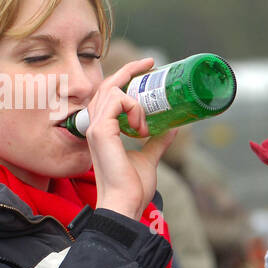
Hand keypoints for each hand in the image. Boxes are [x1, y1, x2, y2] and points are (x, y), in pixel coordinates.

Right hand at [56, 57, 175, 219]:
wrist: (126, 203)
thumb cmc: (132, 187)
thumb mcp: (148, 158)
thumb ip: (157, 142)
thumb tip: (172, 128)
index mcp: (104, 130)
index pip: (109, 94)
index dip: (125, 78)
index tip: (147, 69)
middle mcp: (95, 125)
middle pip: (107, 85)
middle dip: (129, 70)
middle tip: (151, 64)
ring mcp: (96, 127)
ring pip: (113, 90)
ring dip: (136, 102)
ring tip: (144, 127)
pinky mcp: (101, 130)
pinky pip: (117, 100)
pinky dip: (133, 108)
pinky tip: (140, 129)